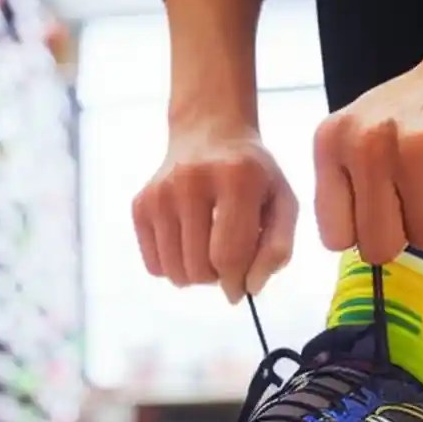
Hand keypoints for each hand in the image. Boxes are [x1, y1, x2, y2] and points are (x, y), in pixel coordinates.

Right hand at [132, 128, 297, 302]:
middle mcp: (191, 182)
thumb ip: (277, 247)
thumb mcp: (282, 201)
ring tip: (207, 251)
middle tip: (225, 259)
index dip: (237, 282)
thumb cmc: (252, 174)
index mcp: (236, 179)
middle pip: (199, 268)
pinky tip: (186, 242)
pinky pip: (154, 265)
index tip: (240, 288)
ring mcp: (160, 194)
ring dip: (194, 275)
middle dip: (216, 277)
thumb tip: (250, 288)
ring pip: (174, 272)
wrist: (208, 133)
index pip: (229, 254)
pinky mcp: (140, 205)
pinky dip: (172, 266)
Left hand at [313, 47, 422, 263]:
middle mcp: (366, 145)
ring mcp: (416, 148)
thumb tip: (356, 251)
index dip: (365, 233)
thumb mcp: (358, 137)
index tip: (382, 211)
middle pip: (380, 247)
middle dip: (405, 234)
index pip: (336, 237)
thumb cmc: (414, 113)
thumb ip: (346, 187)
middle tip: (419, 195)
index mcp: (331, 144)